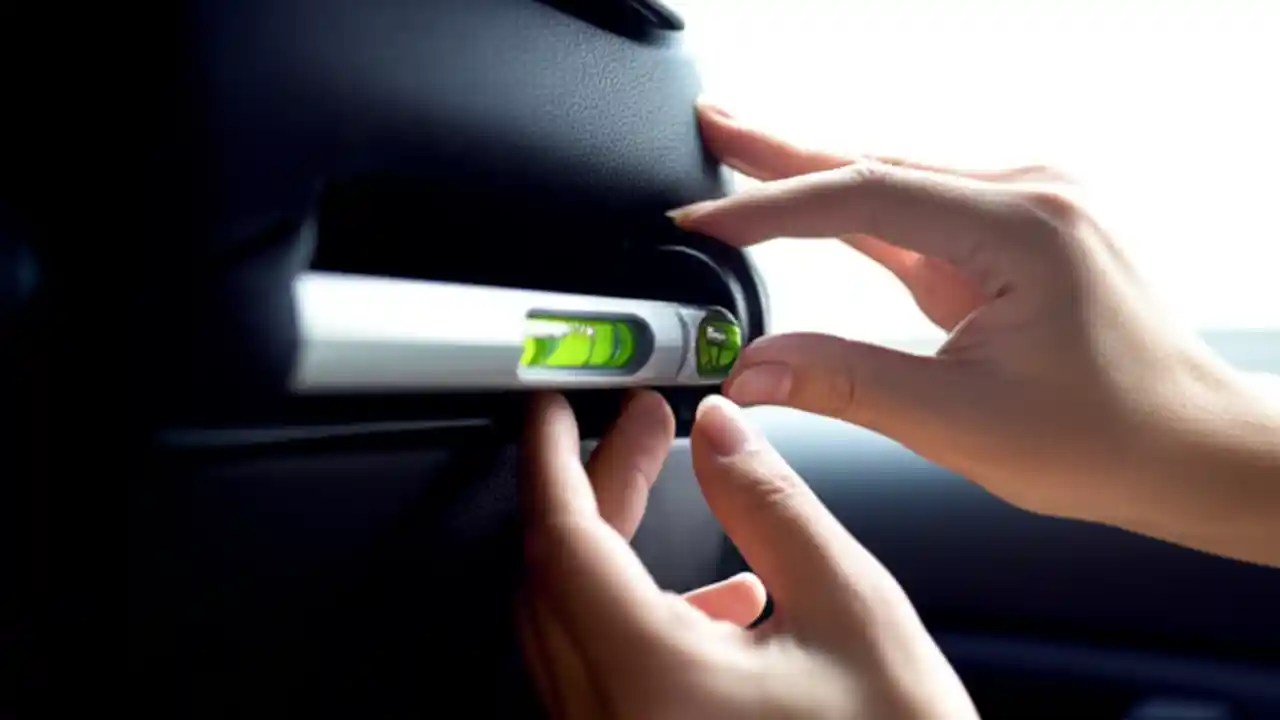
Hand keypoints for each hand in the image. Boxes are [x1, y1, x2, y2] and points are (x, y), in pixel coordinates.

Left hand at [519, 391, 977, 719]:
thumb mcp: (852, 613)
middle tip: (634, 431)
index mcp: (651, 684)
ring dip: (609, 552)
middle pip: (560, 581)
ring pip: (574, 628)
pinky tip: (714, 602)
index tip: (550, 408)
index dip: (552, 461)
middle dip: (591, 492)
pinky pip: (604, 677)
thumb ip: (771, 507)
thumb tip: (721, 432)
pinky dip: (636, 618)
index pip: (564, 544)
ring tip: (668, 496)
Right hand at [672, 101, 1279, 565]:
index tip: (704, 221)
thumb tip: (752, 369)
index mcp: (1021, 230)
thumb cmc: (1106, 438)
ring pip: (892, 181)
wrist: (1188, 447)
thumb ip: (844, 383)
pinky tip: (805, 196)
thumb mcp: (959, 421)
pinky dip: (854, 211)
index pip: (866, 199)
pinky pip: (917, 213)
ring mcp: (1022, 210)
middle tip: (708, 127)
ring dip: (812, 174)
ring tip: (737, 152)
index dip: (772, 207)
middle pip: (874, 164)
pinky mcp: (1011, 236)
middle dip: (780, 152)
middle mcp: (1028, 197)